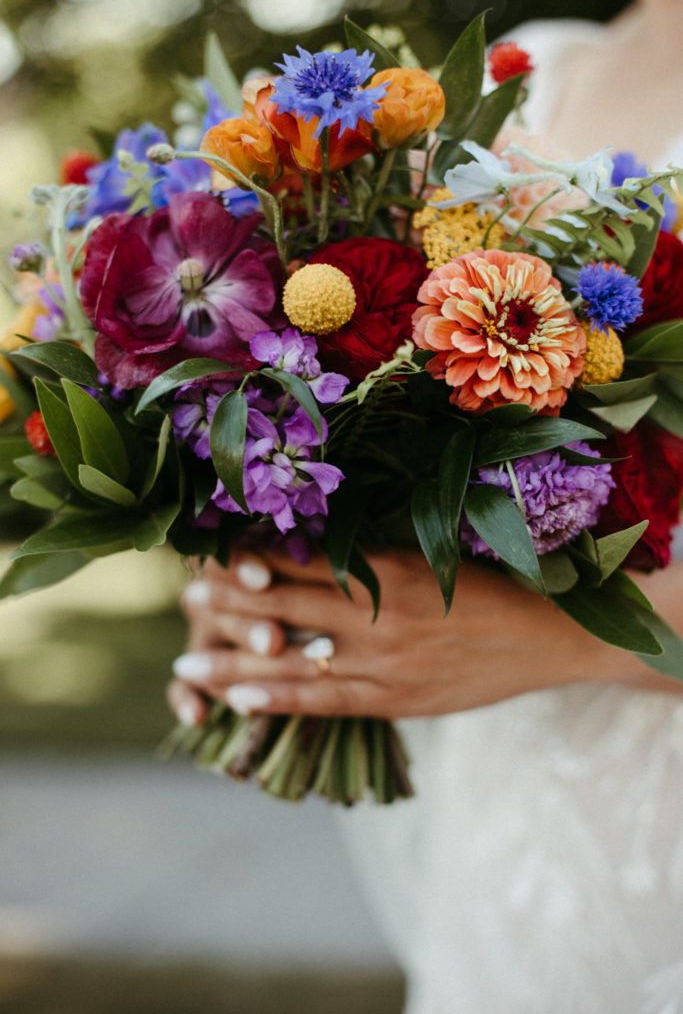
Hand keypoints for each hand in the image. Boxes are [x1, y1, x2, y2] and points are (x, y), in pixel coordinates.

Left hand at [169, 548, 682, 722]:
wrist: (549, 636)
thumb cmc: (492, 586)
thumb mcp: (434, 555)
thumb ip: (377, 557)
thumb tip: (318, 545)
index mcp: (388, 566)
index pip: (303, 559)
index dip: (254, 558)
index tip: (213, 552)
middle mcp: (378, 613)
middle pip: (286, 606)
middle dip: (231, 603)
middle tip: (186, 597)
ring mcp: (384, 662)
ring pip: (293, 660)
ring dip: (236, 662)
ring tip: (189, 662)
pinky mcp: (394, 700)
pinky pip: (324, 702)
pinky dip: (279, 702)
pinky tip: (240, 702)